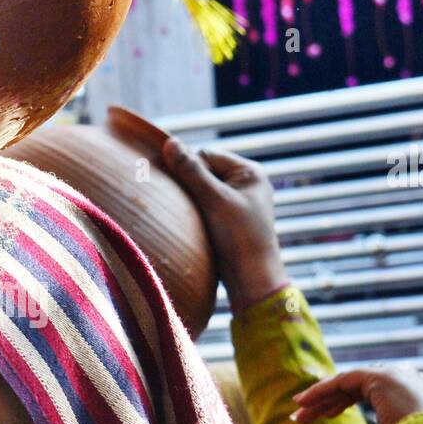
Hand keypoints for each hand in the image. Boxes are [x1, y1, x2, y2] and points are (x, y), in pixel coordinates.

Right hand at [161, 138, 287, 314]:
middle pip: (203, 172)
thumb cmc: (240, 237)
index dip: (188, 168)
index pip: (207, 156)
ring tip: (186, 216)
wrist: (252, 279)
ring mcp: (236, 203)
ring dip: (189, 201)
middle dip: (188, 185)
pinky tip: (189, 224)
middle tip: (180, 202)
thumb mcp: (214, 200)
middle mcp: (245, 184)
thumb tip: (170, 143)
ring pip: (201, 191)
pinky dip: (193, 213)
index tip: (175, 185)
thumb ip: (192, 172)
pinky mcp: (227, 221)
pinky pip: (203, 208)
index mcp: (249, 173)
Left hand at [291, 364, 422, 423]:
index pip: (370, 392)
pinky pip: (343, 381)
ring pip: (347, 384)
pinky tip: (304, 401)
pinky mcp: (380, 378)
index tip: (325, 416)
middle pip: (355, 387)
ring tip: (298, 410)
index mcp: (409, 395)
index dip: (344, 402)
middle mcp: (403, 380)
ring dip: (320, 397)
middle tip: (304, 415)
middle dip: (327, 401)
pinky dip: (322, 390)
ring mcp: (393, 376)